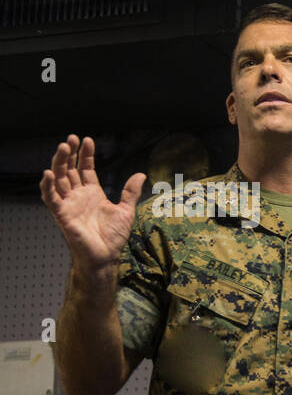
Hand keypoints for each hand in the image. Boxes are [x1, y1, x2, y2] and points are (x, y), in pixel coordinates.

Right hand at [40, 135, 145, 275]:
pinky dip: (47, 186)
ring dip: (59, 163)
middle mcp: (78, 196)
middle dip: (70, 154)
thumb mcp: (126, 210)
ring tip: (63, 148)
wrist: (106, 256)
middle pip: (70, 169)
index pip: (85, 168)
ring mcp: (69, 204)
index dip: (85, 154)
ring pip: (59, 179)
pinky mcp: (61, 214)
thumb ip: (130, 192)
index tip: (87, 140)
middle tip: (71, 138)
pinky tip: (48, 173)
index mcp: (92, 193)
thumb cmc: (113, 237)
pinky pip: (50, 198)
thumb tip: (141, 174)